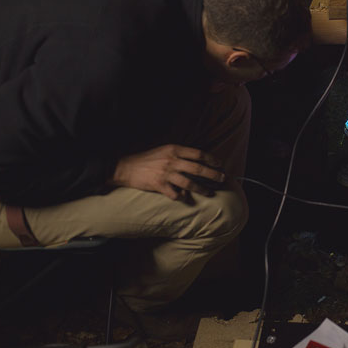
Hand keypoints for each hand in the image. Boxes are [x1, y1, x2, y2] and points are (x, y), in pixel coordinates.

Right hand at [111, 144, 225, 199]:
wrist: (125, 167)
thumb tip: (197, 160)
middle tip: (222, 178)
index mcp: (174, 149)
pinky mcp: (159, 185)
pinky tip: (186, 198)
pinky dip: (182, 197)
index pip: (198, 154)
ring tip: (209, 192)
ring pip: (190, 183)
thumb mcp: (163, 150)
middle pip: (198, 168)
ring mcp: (166, 174)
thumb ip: (179, 154)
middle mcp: (172, 161)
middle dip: (213, 174)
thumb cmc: (146, 159)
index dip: (211, 159)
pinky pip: (176, 194)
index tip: (219, 164)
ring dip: (202, 189)